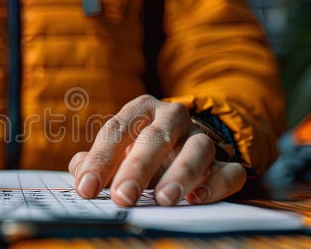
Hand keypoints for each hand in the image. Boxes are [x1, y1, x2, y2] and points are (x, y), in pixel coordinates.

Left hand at [68, 95, 245, 205]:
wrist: (183, 145)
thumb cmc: (137, 150)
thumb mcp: (114, 152)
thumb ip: (93, 163)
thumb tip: (80, 174)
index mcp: (140, 110)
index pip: (116, 130)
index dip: (100, 160)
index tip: (86, 187)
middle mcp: (173, 118)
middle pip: (156, 137)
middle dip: (137, 167)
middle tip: (122, 196)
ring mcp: (202, 138)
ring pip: (198, 148)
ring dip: (182, 173)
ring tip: (164, 199)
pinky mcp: (226, 161)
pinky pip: (229, 170)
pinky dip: (216, 184)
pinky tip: (196, 199)